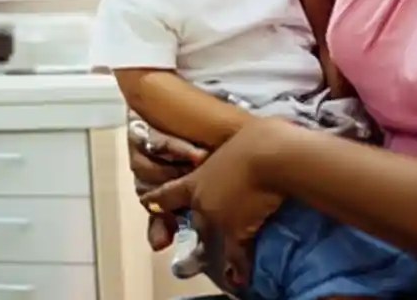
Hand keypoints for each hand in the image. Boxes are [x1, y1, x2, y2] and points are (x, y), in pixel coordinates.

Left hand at [140, 118, 288, 289]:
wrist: (269, 155)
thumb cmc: (258, 139)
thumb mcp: (238, 142)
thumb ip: (238, 150)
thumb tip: (253, 140)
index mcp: (196, 178)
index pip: (169, 193)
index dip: (158, 200)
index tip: (147, 204)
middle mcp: (201, 200)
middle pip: (194, 222)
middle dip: (199, 230)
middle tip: (200, 237)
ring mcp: (216, 217)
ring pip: (211, 240)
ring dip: (220, 252)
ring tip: (227, 269)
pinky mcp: (235, 231)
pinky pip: (235, 256)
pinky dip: (239, 269)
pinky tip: (240, 279)